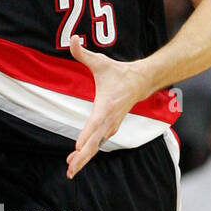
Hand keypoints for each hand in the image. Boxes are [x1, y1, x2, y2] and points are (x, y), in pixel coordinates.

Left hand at [65, 38, 146, 178]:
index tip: (77, 149)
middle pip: (94, 143)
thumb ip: (82, 52)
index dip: (86, 137)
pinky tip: (77, 161)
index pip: (94, 125)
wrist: (141, 81)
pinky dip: (88, 153)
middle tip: (70, 171)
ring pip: (96, 147)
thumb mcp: (100, 61)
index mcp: (106, 107)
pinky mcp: (110, 128)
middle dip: (82, 158)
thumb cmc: (119, 72)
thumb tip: (72, 39)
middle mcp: (109, 120)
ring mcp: (110, 126)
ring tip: (70, 171)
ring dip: (83, 159)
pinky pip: (98, 144)